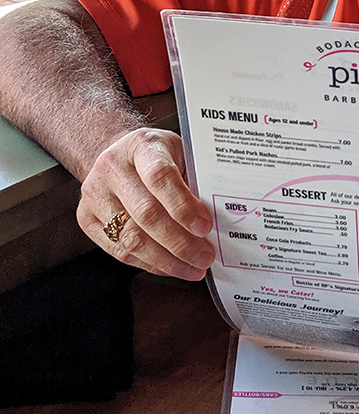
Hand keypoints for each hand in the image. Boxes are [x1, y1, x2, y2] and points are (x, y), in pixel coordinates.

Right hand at [77, 127, 214, 279]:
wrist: (117, 153)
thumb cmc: (156, 155)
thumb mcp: (179, 153)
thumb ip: (193, 179)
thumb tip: (217, 218)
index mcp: (141, 145)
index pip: (160, 176)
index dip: (183, 205)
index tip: (205, 226)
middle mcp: (112, 167)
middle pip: (146, 213)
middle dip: (180, 242)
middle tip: (205, 257)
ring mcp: (94, 193)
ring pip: (131, 238)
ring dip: (166, 260)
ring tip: (192, 268)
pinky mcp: (85, 217)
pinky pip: (119, 251)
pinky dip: (149, 264)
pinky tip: (170, 267)